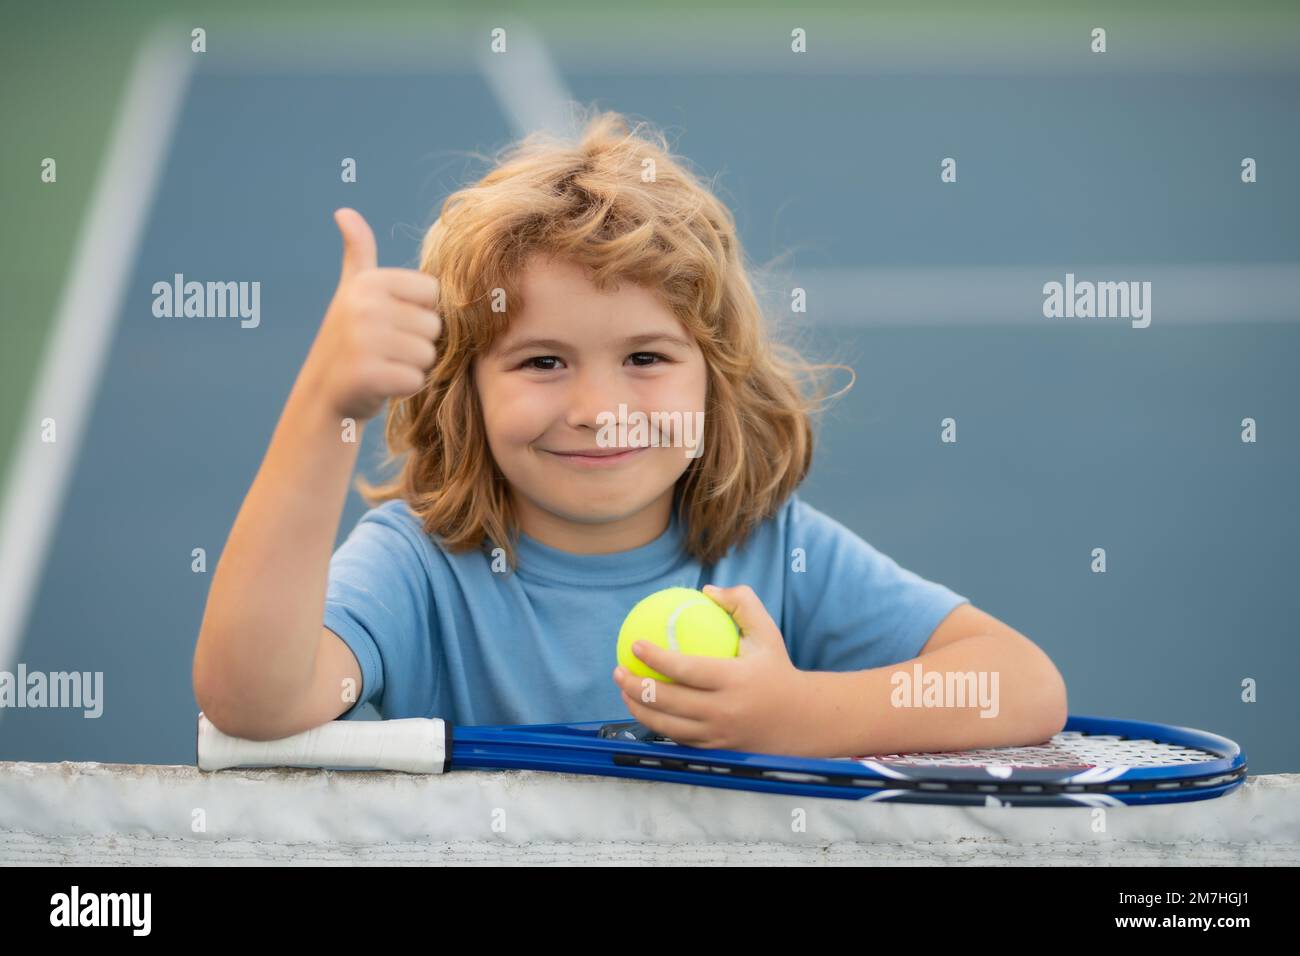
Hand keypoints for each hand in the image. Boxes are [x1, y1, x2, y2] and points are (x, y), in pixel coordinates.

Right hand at [300, 208, 442, 421]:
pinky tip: (382, 384)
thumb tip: (344, 211)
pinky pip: (417, 380)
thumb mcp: (352, 292)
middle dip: (417, 343)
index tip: (391, 322)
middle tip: (386, 350)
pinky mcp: (368, 375)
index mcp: (369, 282)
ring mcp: (364, 341)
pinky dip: (405, 388)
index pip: (433, 292)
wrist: (323, 394)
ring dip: (412, 367)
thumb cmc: (348, 340)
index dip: (419, 312)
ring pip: (428, 354)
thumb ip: (358, 253)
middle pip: (433, 325)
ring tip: (383, 365)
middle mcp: (364, 306)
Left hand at [610, 584, 815, 753]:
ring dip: (638, 708)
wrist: (799, 719)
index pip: (685, 669)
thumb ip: (741, 603)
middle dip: (635, 686)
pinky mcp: (714, 749)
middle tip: (619, 670)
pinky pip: (677, 737)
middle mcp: (723, 711)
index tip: (635, 645)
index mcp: (734, 680)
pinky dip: (656, 723)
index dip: (656, 658)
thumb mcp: (766, 632)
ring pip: (665, 725)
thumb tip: (706, 591)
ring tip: (624, 690)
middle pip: (667, 701)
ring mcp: (717, 734)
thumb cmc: (776, 669)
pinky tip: (644, 708)